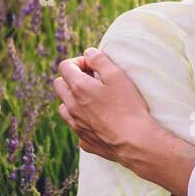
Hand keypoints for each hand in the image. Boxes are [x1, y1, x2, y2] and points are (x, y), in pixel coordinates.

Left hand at [52, 48, 155, 165]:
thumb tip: (88, 53)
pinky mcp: (85, 141)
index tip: (93, 66)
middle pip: (59, 85)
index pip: (65, 66)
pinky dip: (83, 120)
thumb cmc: (128, 106)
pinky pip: (77, 127)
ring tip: (93, 99)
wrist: (135, 141)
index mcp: (78, 88)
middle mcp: (72, 107)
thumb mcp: (117, 75)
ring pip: (64, 107)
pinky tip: (100, 120)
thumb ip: (100, 60)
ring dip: (74, 100)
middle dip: (72, 78)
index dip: (79, 61)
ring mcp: (77, 126)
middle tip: (93, 80)